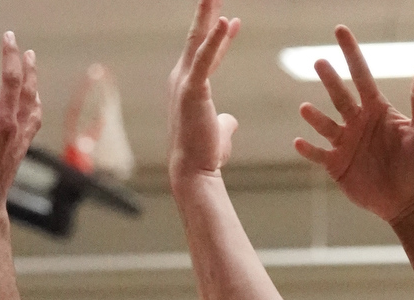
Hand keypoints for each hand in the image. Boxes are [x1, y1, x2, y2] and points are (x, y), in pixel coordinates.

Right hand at [0, 32, 41, 208]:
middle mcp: (5, 121)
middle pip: (12, 79)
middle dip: (11, 54)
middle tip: (9, 36)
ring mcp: (18, 131)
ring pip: (29, 94)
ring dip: (30, 72)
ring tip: (30, 55)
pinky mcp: (25, 142)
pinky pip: (35, 116)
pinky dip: (36, 100)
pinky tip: (35, 91)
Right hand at [167, 0, 240, 185]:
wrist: (194, 170)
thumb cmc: (206, 153)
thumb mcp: (219, 131)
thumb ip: (224, 122)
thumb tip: (230, 120)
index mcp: (190, 85)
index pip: (206, 54)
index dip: (219, 36)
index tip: (231, 20)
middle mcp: (182, 78)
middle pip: (197, 38)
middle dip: (206, 14)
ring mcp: (185, 82)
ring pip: (198, 41)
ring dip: (207, 16)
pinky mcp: (192, 89)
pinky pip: (205, 58)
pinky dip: (215, 40)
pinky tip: (225, 21)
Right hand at [294, 26, 413, 223]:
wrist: (409, 201)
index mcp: (377, 110)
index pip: (361, 75)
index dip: (351, 53)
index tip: (340, 29)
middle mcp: (357, 122)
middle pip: (340, 95)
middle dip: (330, 80)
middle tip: (320, 62)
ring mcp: (345, 143)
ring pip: (325, 124)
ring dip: (314, 116)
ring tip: (306, 108)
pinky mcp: (337, 165)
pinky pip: (318, 154)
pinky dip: (308, 149)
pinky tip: (299, 142)